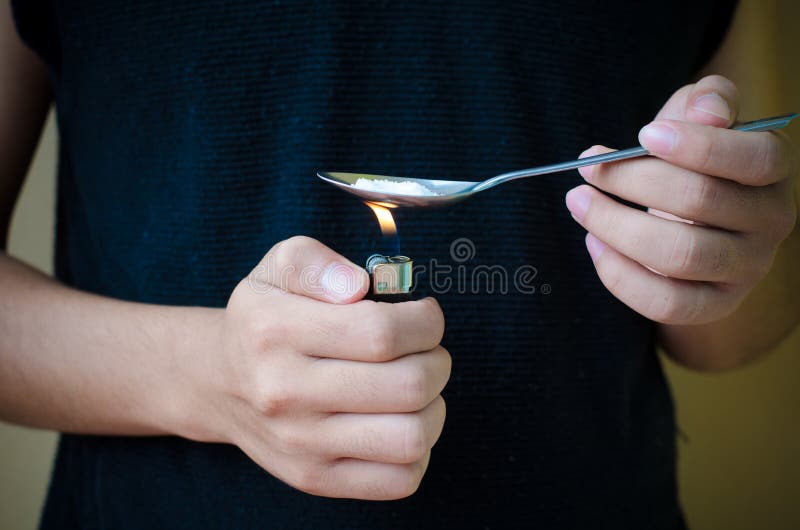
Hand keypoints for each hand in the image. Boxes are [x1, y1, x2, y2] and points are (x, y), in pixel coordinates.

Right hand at [183, 236, 449, 499]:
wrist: (221, 382)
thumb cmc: (266, 318)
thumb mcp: (279, 266)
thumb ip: (318, 263)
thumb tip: (358, 286)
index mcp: (275, 331)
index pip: (381, 333)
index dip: (424, 321)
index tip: (423, 314)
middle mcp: (284, 392)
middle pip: (407, 386)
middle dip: (436, 360)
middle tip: (425, 350)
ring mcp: (300, 443)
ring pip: (411, 437)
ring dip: (433, 406)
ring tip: (416, 386)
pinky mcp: (315, 478)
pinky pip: (399, 479)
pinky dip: (419, 450)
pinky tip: (400, 421)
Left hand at [566, 75, 797, 324]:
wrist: (689, 218)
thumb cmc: (689, 158)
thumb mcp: (697, 117)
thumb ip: (707, 101)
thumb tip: (708, 113)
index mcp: (773, 169)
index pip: (755, 158)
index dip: (698, 146)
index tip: (642, 135)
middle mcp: (771, 221)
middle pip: (700, 202)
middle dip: (632, 181)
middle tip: (588, 167)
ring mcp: (745, 269)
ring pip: (678, 255)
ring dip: (615, 225)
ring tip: (579, 201)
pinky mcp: (714, 305)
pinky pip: (665, 302)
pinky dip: (619, 273)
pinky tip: (593, 241)